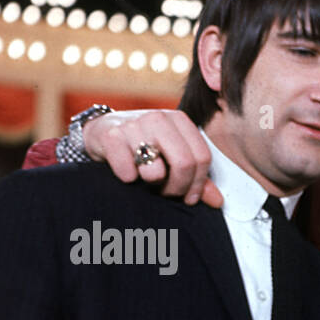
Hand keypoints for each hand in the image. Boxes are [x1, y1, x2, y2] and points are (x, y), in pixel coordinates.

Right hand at [83, 109, 223, 207]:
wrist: (101, 132)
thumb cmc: (143, 147)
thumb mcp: (171, 157)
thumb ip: (196, 178)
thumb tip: (217, 202)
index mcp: (179, 120)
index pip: (202, 157)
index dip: (198, 184)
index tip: (189, 197)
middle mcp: (158, 118)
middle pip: (184, 164)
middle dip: (178, 188)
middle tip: (167, 193)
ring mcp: (134, 124)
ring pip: (156, 171)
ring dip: (152, 185)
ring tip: (146, 180)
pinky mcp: (111, 136)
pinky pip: (128, 171)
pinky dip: (128, 179)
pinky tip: (126, 172)